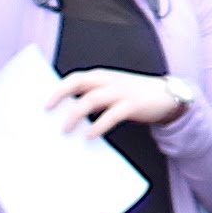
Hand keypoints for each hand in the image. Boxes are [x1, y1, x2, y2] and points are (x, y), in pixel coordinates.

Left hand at [50, 65, 190, 134]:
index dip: (58, 88)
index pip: (75, 78)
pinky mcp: (132, 105)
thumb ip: (94, 95)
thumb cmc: (135, 95)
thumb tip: (68, 112)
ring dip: (75, 114)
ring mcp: (120, 92)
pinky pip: (112, 115)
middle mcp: (109, 81)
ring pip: (92, 99)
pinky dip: (98, 125)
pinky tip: (89, 135)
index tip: (44, 102)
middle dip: (60, 95)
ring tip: (65, 130)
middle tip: (47, 111)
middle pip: (79, 82)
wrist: (167, 96)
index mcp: (102, 76)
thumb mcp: (112, 90)